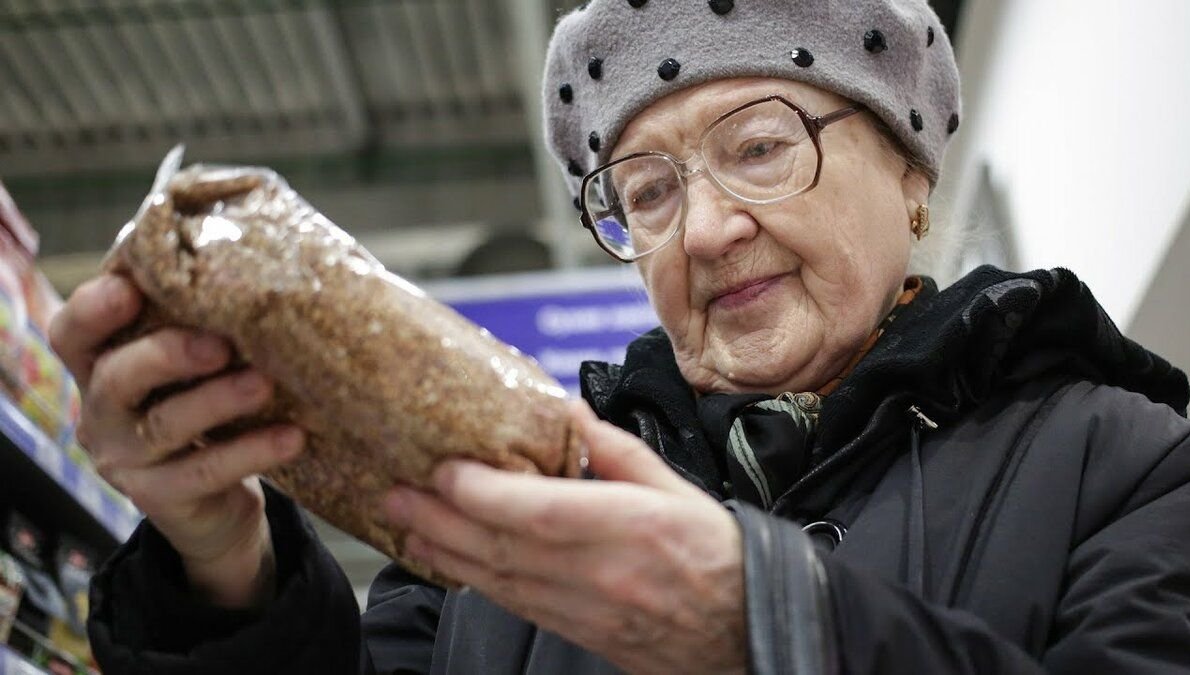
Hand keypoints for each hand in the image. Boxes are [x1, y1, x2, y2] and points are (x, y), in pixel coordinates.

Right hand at [48, 274, 304, 607]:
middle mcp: (102, 415)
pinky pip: (205, 472)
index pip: (72, 333)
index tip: (131, 288)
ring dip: (218, 400)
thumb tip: (263, 255)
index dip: (93, 310)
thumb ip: (203, 322)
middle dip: (166, 355)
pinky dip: (251, 451)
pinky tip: (291, 436)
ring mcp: (127, 461)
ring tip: (264, 383)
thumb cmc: (209, 410)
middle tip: (221, 343)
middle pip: (115, 378)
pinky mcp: (161, 498)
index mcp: (101, 368)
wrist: (217, 504)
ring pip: (165, 425)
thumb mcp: (196, 366)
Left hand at [382, 401, 745, 673]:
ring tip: (405, 523)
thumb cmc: (715, 554)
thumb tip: (566, 413)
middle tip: (395, 491)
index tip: (446, 470)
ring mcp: (586, 609)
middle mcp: (603, 573)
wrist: (742, 630)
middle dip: (441, 520)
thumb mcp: (677, 488)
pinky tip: (447, 561)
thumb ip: (616, 451)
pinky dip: (473, 581)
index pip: (542, 513)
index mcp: (634, 527)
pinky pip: (514, 604)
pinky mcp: (576, 631)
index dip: (485, 494)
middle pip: (504, 548)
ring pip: (499, 581)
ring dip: (444, 552)